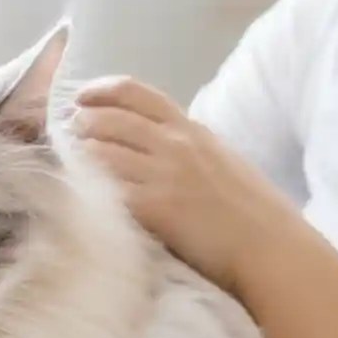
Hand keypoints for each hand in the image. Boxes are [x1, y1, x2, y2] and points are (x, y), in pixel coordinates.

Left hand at [74, 76, 296, 293]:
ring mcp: (163, 175)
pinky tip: (78, 195)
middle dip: (81, 122)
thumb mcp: (223, 160)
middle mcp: (174, 144)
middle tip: (66, 134)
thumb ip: (191, 147)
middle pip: (110, 119)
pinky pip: (108, 190)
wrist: (271, 246)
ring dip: (78, 156)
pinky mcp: (154, 207)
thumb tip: (163, 144)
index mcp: (191, 129)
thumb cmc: (255, 210)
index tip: (82, 98)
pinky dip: (87, 189)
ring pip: (101, 152)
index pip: (137, 94)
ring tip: (69, 164)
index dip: (101, 91)